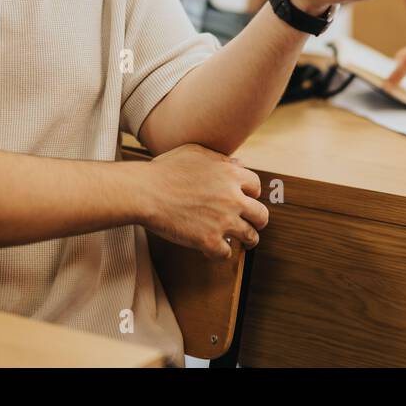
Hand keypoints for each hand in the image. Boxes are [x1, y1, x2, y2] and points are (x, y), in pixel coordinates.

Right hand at [137, 143, 268, 258]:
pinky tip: (213, 249)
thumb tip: (238, 164)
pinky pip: (226, 253)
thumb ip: (219, 158)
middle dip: (257, 220)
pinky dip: (220, 253)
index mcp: (231, 175)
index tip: (246, 200)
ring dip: (247, 240)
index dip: (252, 194)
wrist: (144, 192)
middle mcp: (232, 198)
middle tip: (252, 225)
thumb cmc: (165, 170)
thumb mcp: (194, 152)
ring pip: (250, 237)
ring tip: (243, 242)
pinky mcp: (209, 240)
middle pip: (261, 214)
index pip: (256, 186)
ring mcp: (223, 221)